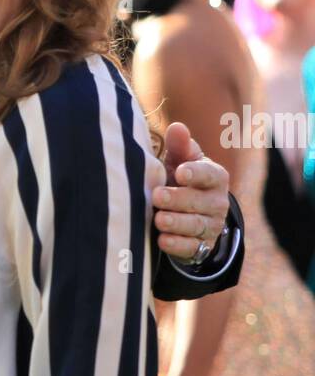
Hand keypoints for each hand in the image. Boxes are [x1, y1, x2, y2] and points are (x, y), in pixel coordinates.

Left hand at [151, 123, 229, 261]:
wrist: (187, 214)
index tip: (180, 172)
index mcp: (215, 177)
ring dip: (177, 223)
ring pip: (196, 225)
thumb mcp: (180, 162)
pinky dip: (177, 245)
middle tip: (157, 196)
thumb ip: (179, 147)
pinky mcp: (202, 246)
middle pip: (200, 202)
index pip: (209, 174)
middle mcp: (218, 202)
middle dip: (178, 199)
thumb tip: (176, 127)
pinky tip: (162, 241)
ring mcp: (211, 226)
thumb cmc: (181, 180)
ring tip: (159, 220)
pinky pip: (192, 248)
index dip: (195, 173)